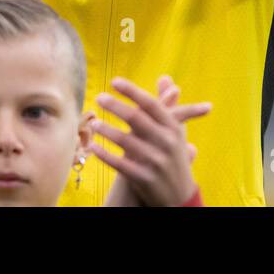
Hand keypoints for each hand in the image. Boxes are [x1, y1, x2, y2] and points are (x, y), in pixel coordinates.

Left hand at [93, 76, 209, 206]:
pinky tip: (92, 147)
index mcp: (173, 128)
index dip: (132, 91)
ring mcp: (155, 162)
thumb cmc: (174, 156)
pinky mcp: (144, 179)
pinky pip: (120, 164)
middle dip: (116, 106)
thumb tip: (165, 77)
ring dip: (107, 130)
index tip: (114, 81)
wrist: (180, 196)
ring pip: (126, 142)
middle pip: (136, 119)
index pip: (150, 104)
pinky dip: (105, 155)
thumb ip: (168, 104)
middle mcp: (166, 143)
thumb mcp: (176, 131)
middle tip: (99, 97)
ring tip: (93, 123)